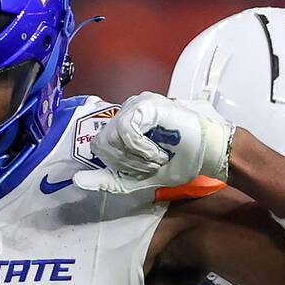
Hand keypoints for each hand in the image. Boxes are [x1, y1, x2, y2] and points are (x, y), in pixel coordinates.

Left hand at [73, 93, 233, 194]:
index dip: (118, 164)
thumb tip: (77, 180)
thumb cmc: (179, 162)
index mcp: (123, 125)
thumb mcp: (136, 178)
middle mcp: (126, 111)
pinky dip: (141, 147)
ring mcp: (136, 104)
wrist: (208, 154)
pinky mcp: (146, 103)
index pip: (100, 148)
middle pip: (102, 143)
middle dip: (127, 162)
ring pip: (113, 137)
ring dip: (136, 156)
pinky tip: (158, 150)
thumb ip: (108, 180)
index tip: (144, 168)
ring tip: (157, 157)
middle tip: (153, 163)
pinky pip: (126, 130)